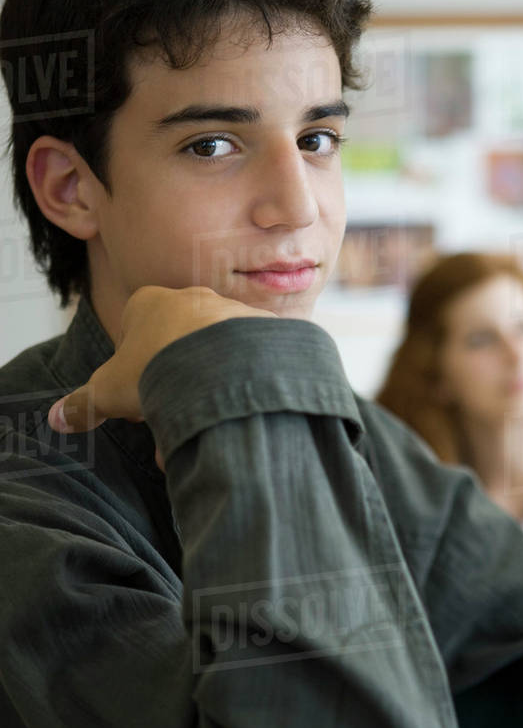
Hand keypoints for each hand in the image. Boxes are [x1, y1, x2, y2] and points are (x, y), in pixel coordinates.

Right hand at [47, 286, 274, 467]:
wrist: (225, 365)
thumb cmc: (159, 369)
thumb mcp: (109, 391)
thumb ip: (84, 403)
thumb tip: (56, 418)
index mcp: (150, 302)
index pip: (133, 334)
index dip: (130, 371)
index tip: (135, 401)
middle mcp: (192, 299)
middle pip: (173, 347)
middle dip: (168, 387)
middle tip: (168, 420)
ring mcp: (229, 312)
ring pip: (209, 356)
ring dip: (201, 391)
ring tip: (199, 429)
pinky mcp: (261, 330)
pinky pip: (244, 361)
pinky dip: (234, 387)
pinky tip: (230, 417)